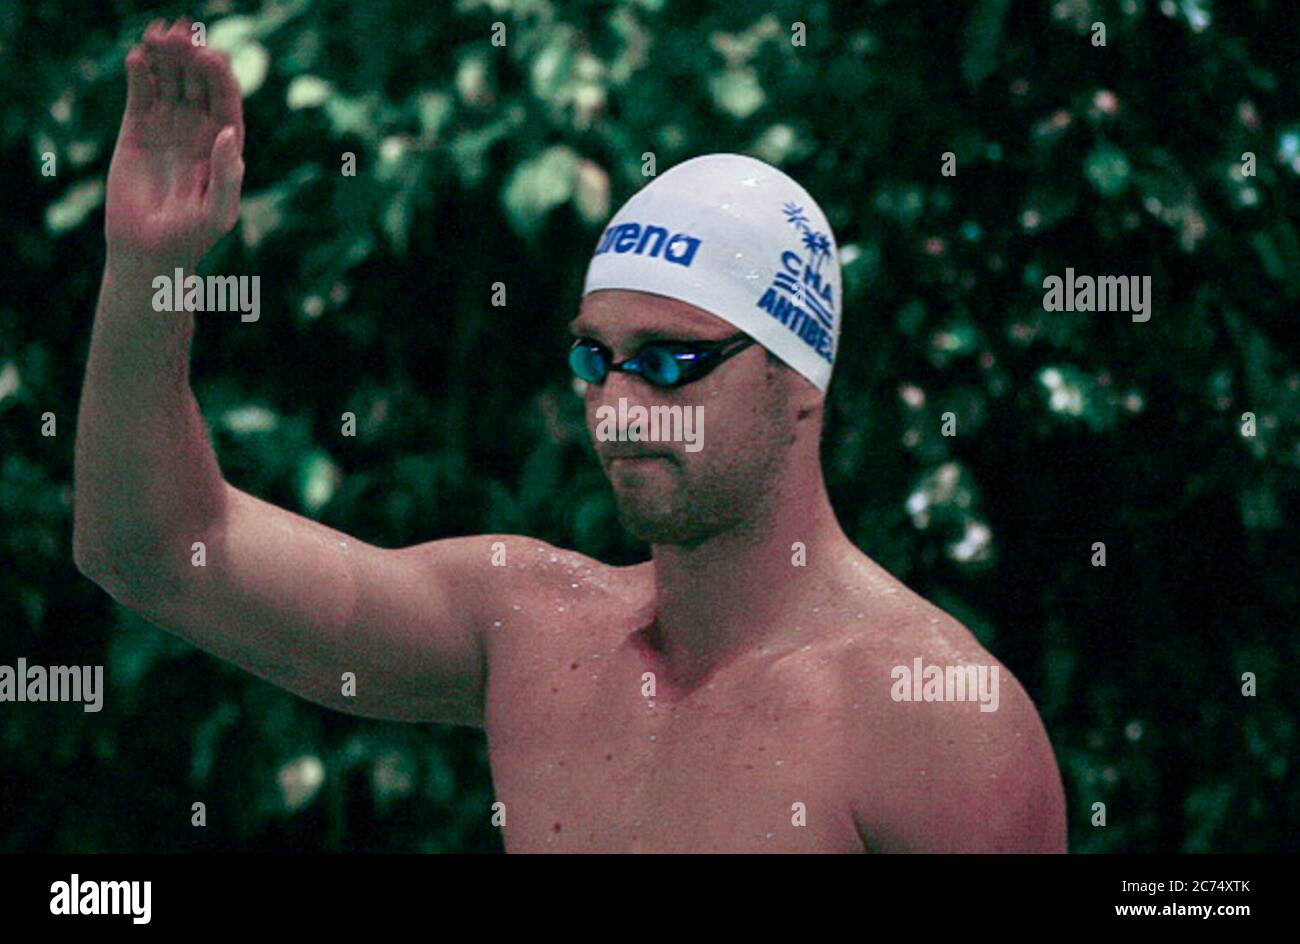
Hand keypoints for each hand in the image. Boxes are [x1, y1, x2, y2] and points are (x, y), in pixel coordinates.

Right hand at [105, 18, 244, 266]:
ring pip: (169, 80)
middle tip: (178, 33)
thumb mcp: (216, 213)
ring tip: (156, 34)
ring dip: (165, 56)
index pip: (225, 99)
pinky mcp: (137, 128)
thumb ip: (226, 176)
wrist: (148, 250)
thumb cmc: (191, 238)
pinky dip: (139, 73)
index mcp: (224, 144)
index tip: (209, 56)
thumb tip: (227, 134)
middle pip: (197, 81)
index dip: (219, 76)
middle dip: (190, 56)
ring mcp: (168, 125)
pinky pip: (140, 92)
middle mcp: (198, 128)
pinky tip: (138, 58)